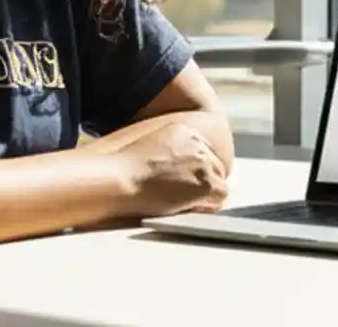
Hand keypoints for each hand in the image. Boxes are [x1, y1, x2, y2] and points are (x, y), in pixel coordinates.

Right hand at [113, 123, 228, 217]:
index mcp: (183, 131)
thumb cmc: (124, 172)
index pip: (203, 154)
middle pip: (214, 167)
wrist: (118, 180)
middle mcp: (198, 143)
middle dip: (202, 184)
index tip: (180, 183)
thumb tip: (183, 175)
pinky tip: (186, 207)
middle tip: (180, 197)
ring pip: (219, 182)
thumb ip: (173, 157)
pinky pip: (220, 197)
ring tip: (179, 202)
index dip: (193, 173)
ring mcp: (204, 163)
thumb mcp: (151, 151)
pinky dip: (207, 206)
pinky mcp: (207, 183)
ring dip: (204, 195)